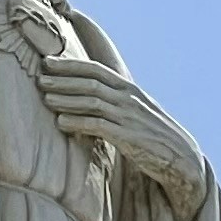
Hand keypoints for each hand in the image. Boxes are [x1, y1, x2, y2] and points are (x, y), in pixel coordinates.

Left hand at [37, 54, 204, 214]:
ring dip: (67, 99)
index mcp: (129, 89)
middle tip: (39, 77)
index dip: (70, 65)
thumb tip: (90, 97)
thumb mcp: (136, 112)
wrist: (181, 158)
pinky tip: (62, 122)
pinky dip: (79, 122)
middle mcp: (129, 99)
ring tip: (45, 98)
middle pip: (91, 82)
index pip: (96, 70)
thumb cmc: (153, 135)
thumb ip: (115, 102)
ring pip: (93, 102)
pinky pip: (100, 126)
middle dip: (64, 79)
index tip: (47, 62)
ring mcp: (129, 117)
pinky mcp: (129, 137)